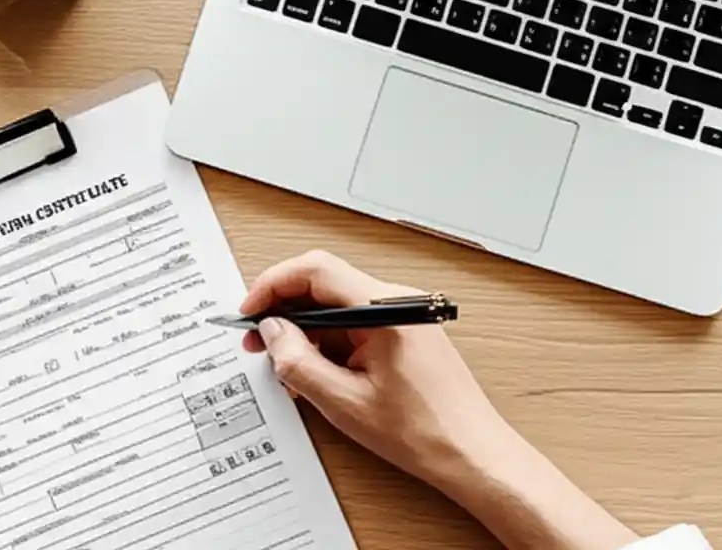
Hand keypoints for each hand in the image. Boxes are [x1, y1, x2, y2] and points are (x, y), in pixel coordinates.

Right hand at [242, 251, 638, 549]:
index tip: (250, 311)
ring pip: (336, 306)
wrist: (471, 452)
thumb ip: (299, 362)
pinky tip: (316, 373)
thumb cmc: (424, 431)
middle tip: (257, 342)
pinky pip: (355, 323)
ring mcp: (403, 314)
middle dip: (284, 312)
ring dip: (305, 332)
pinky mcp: (404, 330)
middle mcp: (396, 301)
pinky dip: (328, 342)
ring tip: (287, 369)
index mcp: (385, 308)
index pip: (315, 270)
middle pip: (323, 284)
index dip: (272, 285)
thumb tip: (272, 332)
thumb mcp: (343, 401)